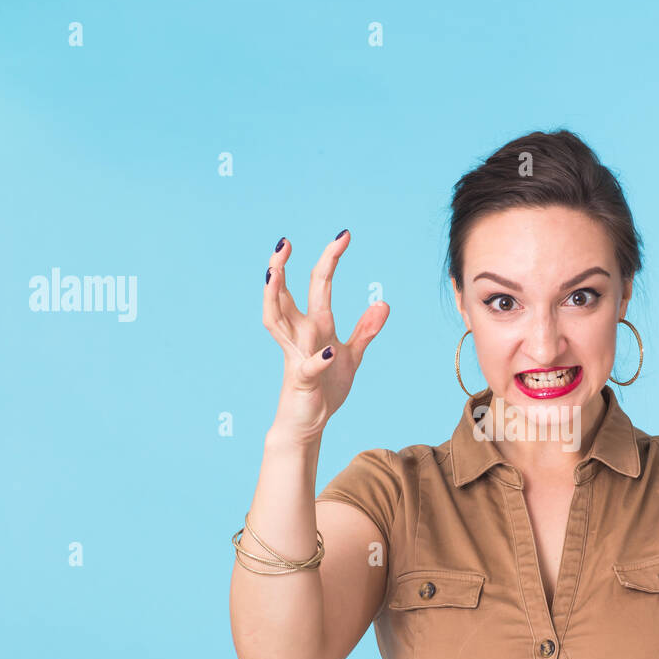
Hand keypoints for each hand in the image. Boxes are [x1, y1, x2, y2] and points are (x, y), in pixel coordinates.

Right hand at [262, 231, 388, 440]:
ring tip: (275, 272)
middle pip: (284, 296)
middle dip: (280, 268)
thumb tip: (383, 303)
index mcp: (314, 326)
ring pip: (278, 322)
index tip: (344, 235)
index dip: (329, 260)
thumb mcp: (352, 355)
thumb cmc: (325, 387)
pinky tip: (330, 349)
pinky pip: (308, 367)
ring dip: (276, 297)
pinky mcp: (302, 381)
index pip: (319, 286)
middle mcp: (300, 336)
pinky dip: (318, 358)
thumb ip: (366, 330)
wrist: (308, 424)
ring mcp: (297, 356)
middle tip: (283, 241)